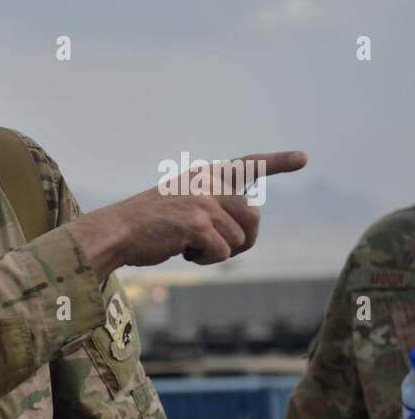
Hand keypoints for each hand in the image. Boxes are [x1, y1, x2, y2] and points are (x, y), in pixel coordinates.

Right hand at [67, 150, 306, 278]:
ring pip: (239, 239)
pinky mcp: (198, 224)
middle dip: (243, 239)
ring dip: (219, 252)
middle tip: (217, 249)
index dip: (277, 162)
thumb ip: (211, 206)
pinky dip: (206, 260)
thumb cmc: (145, 226)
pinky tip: (183, 253)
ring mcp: (203, 202)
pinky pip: (222, 252)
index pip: (247, 165)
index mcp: (203, 176)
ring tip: (190, 248)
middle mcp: (207, 184)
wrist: (115, 232)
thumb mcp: (180, 203)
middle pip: (253, 216)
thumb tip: (248, 230)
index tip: (303, 158)